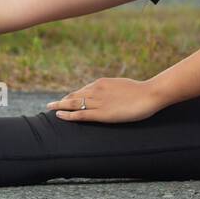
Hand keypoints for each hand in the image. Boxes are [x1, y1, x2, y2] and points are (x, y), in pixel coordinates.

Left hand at [46, 77, 163, 123]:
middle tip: (50, 104)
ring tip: (49, 109)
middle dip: (62, 100)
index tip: (65, 100)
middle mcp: (96, 90)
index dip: (72, 96)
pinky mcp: (101, 114)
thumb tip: (112, 95)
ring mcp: (98, 102)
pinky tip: (58, 115)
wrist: (149, 94)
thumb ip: (113, 90)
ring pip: (73, 103)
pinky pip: (79, 114)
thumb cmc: (141, 91)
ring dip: (59, 106)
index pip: (82, 90)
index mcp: (101, 83)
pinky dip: (67, 115)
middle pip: (74, 95)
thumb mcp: (123, 87)